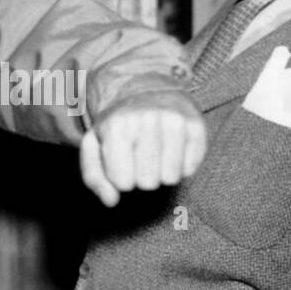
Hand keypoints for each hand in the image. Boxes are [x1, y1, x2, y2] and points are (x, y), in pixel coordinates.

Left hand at [80, 91, 205, 206]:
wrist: (143, 88)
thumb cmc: (117, 125)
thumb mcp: (95, 146)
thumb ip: (94, 177)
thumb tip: (111, 201)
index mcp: (117, 127)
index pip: (124, 183)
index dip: (122, 177)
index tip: (122, 160)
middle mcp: (146, 120)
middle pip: (148, 183)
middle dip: (142, 175)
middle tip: (140, 154)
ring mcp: (174, 121)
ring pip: (171, 178)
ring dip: (162, 172)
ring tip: (156, 151)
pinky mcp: (196, 125)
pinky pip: (190, 168)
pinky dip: (182, 164)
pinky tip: (172, 148)